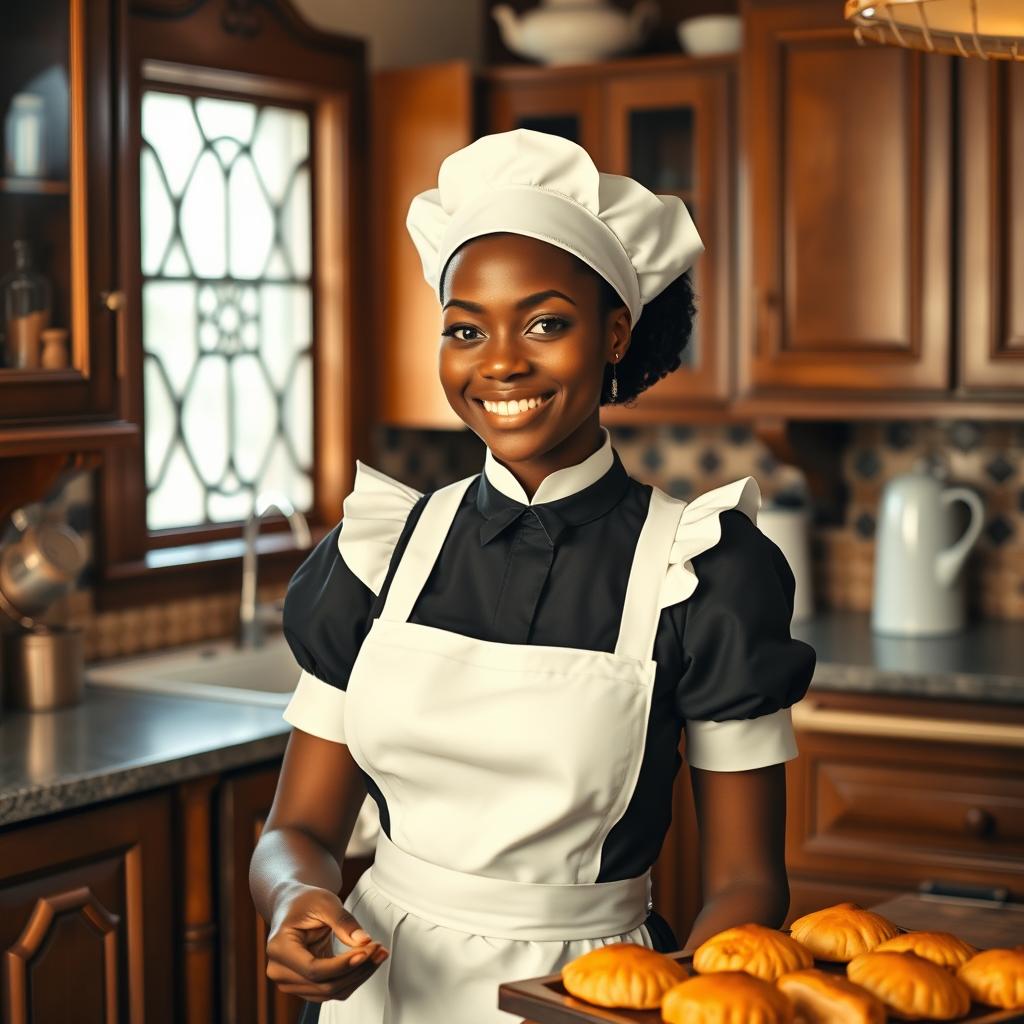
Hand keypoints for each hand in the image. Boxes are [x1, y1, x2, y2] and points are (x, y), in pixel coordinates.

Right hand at [265, 885, 389, 1002]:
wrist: (291, 905)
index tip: (366, 951)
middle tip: (378, 949)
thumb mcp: (324, 902)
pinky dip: (352, 978)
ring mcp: (290, 982)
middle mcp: (280, 970)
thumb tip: (363, 941)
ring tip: (378, 953)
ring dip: (358, 976)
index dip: (342, 965)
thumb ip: (344, 922)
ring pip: (331, 992)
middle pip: (324, 985)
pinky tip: (367, 961)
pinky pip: (332, 990)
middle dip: (357, 969)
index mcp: (280, 948)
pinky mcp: (304, 985)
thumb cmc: (304, 901)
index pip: (313, 969)